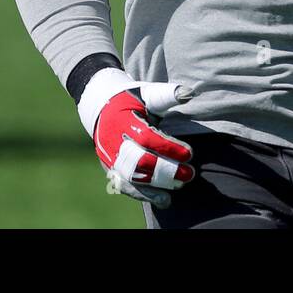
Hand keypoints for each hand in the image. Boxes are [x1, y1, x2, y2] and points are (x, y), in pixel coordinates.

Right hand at [78, 68, 195, 207]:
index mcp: (122, 120)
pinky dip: (144, 195)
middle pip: (138, 161)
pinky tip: (163, 200)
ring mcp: (109, 157)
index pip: (147, 137)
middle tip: (189, 174)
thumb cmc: (132, 100)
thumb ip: (167, 94)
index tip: (190, 153)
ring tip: (178, 188)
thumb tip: (189, 93)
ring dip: (156, 186)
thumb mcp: (147, 93)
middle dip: (165, 170)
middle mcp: (112, 141)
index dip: (168, 147)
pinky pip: (125, 186)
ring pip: (131, 178)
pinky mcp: (110, 168)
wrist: (102, 107)